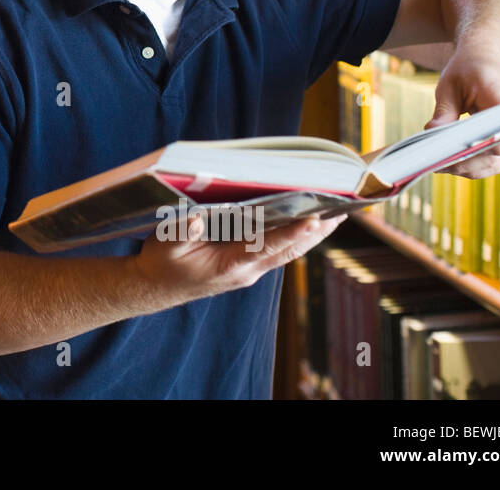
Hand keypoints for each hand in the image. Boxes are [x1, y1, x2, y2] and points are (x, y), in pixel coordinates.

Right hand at [134, 211, 346, 307]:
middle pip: (289, 251)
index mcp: (229, 265)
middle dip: (315, 232)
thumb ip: (181, 231)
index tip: (313, 219)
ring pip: (289, 252)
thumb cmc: (161, 263)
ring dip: (312, 235)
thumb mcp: (164, 244)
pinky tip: (309, 223)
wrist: (156, 288)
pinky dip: (298, 237)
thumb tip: (197, 218)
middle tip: (343, 211)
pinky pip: (279, 251)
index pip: (267, 246)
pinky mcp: (248, 265)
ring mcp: (250, 270)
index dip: (291, 233)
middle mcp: (247, 270)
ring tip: (337, 214)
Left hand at [424, 44, 499, 178]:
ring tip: (435, 165)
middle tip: (434, 164)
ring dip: (464, 169)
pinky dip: (467, 166)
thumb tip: (431, 132)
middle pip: (496, 158)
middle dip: (464, 163)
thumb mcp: (451, 85)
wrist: (485, 64)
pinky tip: (445, 163)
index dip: (481, 148)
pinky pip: (487, 163)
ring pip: (491, 166)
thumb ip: (444, 110)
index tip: (453, 153)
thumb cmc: (469, 71)